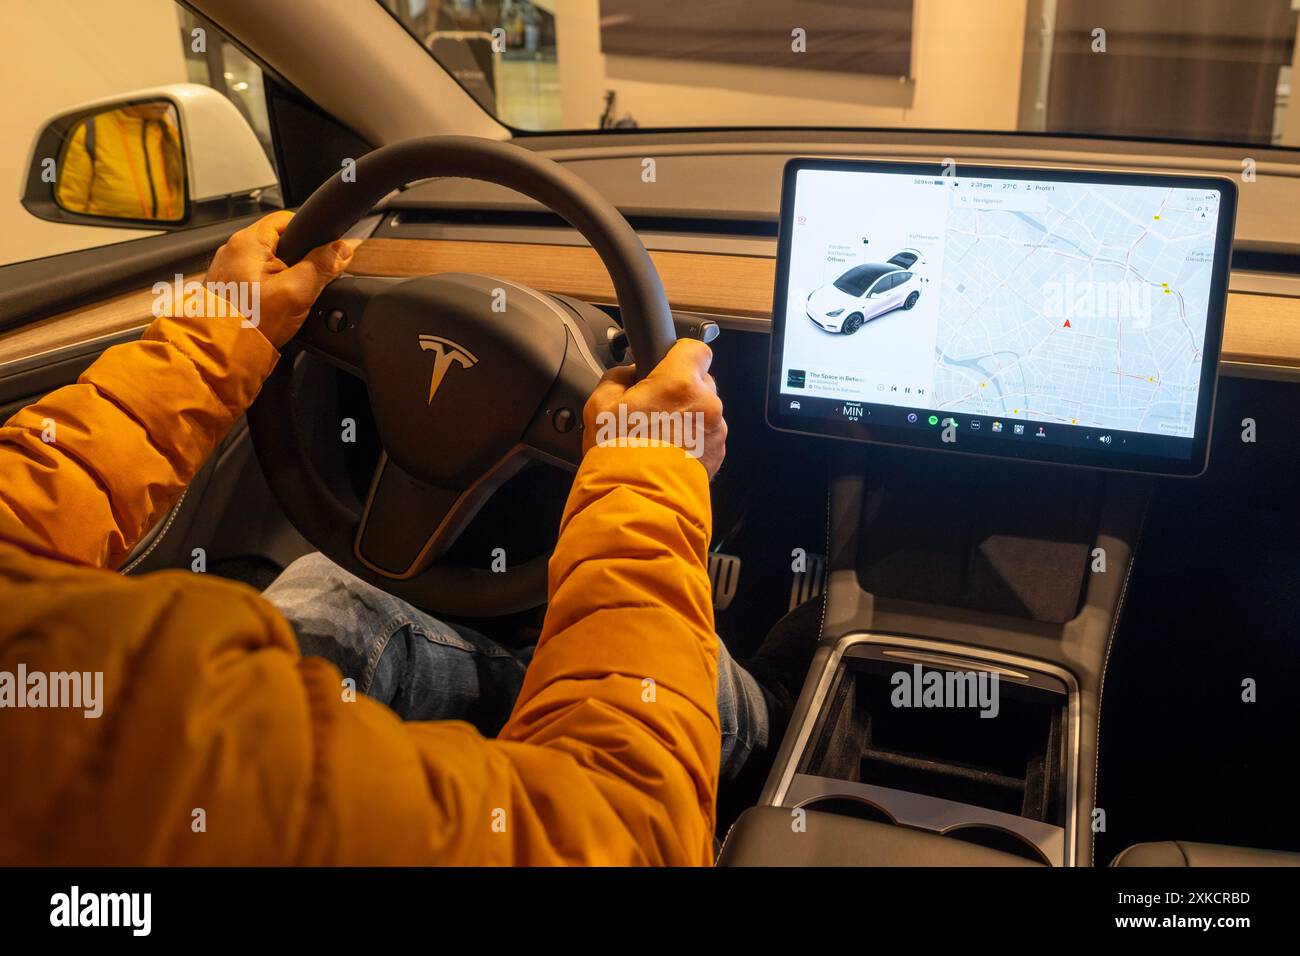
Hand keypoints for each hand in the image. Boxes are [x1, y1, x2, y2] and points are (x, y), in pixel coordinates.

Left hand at [203, 210, 354, 346]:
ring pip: (270, 263)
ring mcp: (228, 269)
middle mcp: (233, 250)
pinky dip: (270, 291)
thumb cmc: (249, 323)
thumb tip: (342, 249)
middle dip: (299, 262)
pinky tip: (273, 308)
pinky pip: (257, 280)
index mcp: (248, 242)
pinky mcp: (229, 287)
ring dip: (284, 279)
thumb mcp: (296, 292)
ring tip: (287, 300)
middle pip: (280, 243)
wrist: (219, 354)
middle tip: (305, 286)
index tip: (323, 255)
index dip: (311, 235)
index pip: (288, 220)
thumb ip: (322, 266)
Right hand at [583, 339, 726, 477]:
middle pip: (701, 381)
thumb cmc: (620, 455)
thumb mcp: (599, 406)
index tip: (667, 363)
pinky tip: (670, 452)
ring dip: (688, 416)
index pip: (696, 348)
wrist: (639, 501)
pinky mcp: (719, 454)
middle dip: (680, 390)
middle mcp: (706, 403)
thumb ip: (615, 378)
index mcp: (679, 382)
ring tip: (660, 436)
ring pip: (705, 410)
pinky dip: (694, 440)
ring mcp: (716, 430)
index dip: (679, 354)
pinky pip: (708, 436)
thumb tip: (627, 374)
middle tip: (654, 407)